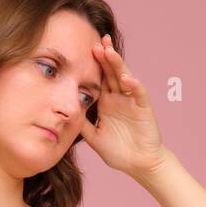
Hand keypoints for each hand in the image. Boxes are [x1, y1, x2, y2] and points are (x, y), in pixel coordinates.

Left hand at [78, 33, 166, 178]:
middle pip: (110, 73)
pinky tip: (126, 78)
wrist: (140, 165)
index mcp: (106, 103)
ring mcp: (132, 102)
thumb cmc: (119, 152)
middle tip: (96, 41)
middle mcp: (119, 98)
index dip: (92, 65)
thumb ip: (81, 125)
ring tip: (109, 51)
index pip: (98, 79)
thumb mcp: (93, 137)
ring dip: (117, 64)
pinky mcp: (143, 109)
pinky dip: (133, 86)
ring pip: (124, 78)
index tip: (81, 50)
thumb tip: (61, 116)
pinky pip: (139, 94)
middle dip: (104, 56)